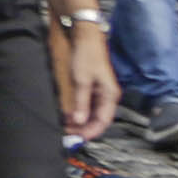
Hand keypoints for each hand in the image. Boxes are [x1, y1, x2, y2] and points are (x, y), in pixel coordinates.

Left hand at [56, 21, 118, 142]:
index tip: (78, 139)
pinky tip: (70, 117)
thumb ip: (81, 103)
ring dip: (81, 122)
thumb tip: (80, 122)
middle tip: (69, 134)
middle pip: (99, 120)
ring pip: (93, 114)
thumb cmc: (86, 56)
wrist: (85, 38)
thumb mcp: (81, 81)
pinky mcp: (94, 89)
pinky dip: (80, 113)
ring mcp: (101, 93)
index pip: (103, 121)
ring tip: (67, 127)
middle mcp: (108, 96)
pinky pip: (89, 106)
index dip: (91, 132)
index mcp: (110, 95)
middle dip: (85, 129)